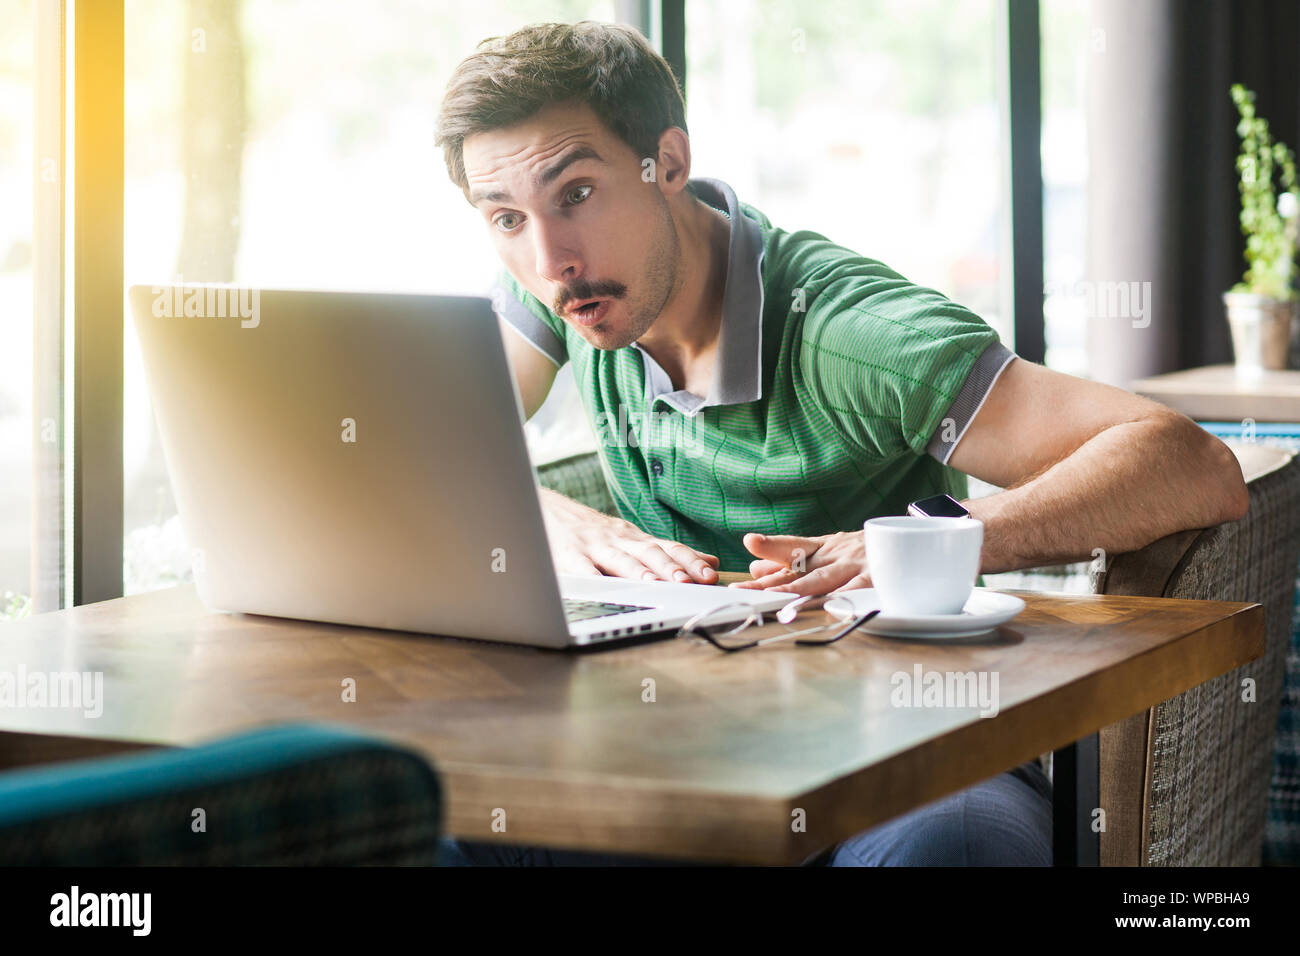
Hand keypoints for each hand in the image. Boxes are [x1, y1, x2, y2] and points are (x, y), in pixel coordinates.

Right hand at [539, 488, 719, 582]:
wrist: (548, 511)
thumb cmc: (595, 533)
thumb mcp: (633, 539)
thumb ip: (669, 552)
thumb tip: (712, 560)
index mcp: (636, 539)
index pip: (669, 547)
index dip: (691, 560)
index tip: (711, 574)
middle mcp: (620, 541)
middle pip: (649, 553)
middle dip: (671, 567)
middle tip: (690, 581)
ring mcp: (594, 547)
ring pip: (621, 560)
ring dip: (640, 573)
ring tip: (657, 584)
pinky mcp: (569, 556)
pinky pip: (582, 569)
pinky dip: (593, 579)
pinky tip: (604, 590)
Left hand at [729, 531, 871, 595]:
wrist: (916, 542)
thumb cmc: (867, 552)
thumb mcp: (829, 552)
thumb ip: (793, 560)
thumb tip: (755, 567)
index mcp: (825, 548)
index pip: (793, 546)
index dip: (772, 546)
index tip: (749, 542)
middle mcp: (838, 554)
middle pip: (799, 568)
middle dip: (771, 581)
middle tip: (744, 590)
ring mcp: (857, 566)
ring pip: (823, 580)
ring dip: (797, 590)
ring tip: (773, 600)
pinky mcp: (878, 580)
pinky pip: (858, 590)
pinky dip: (844, 598)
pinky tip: (827, 607)